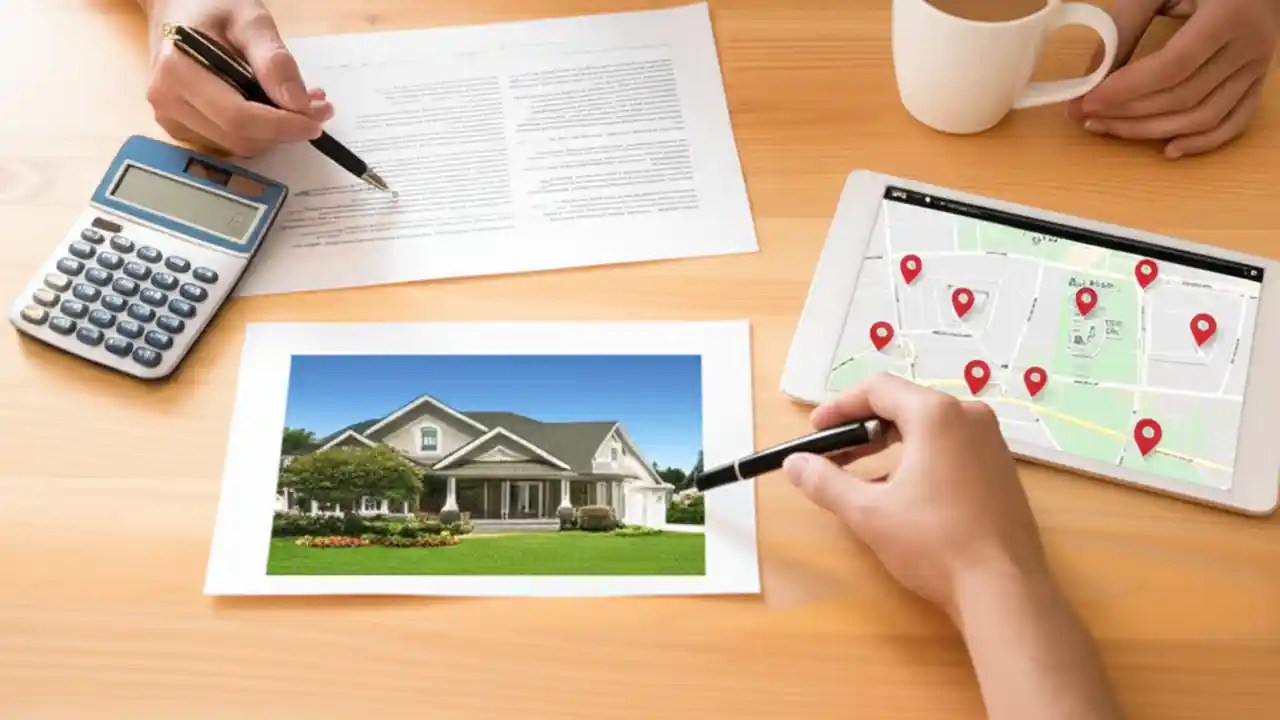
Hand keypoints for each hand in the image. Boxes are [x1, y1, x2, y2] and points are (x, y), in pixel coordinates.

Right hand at [141, 0, 333, 156]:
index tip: (316, 121)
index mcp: (178, 71)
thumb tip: (297, 104)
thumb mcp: (251, 20)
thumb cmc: (213, 6)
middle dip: (285, 129)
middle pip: (240, 137)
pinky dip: (259, 132)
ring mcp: (171, 117)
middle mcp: (167, 101)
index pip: (238, 117)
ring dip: (276, 132)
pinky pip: (229, 142)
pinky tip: (274, 108)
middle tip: (318, 107)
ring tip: (300, 103)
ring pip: (238, 145)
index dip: (282, 126)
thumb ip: (274, 61)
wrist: (180, 7)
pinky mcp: (181, 127)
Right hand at [782, 373, 1048, 615]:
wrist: (1004, 589)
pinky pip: (951, 447)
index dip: (839, 406)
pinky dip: (918, 458)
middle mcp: (969, 417)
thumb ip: (825, 482)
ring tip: (859, 476)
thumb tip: (794, 463)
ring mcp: (991, 442)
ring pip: (928, 428)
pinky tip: (900, 492)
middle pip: (904, 405)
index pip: (878, 389)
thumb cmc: (934, 543)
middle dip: (862, 428)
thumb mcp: (869, 512)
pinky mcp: (1001, 469)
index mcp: (937, 415)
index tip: (815, 430)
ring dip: (889, 445)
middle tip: (832, 454)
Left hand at [1069, 0, 1277, 158]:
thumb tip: (1088, 79)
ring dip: (1151, 132)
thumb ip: (1124, 26)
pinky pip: (1235, 121)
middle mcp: (1251, 44)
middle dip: (1129, 113)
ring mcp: (1259, 66)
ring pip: (1205, 117)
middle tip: (1086, 116)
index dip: (1126, 90)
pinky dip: (1202, 142)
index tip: (1087, 102)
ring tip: (1108, 129)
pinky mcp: (1259, 79)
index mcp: (1228, 14)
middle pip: (1185, 97)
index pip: (1172, 67)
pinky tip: (1167, 150)